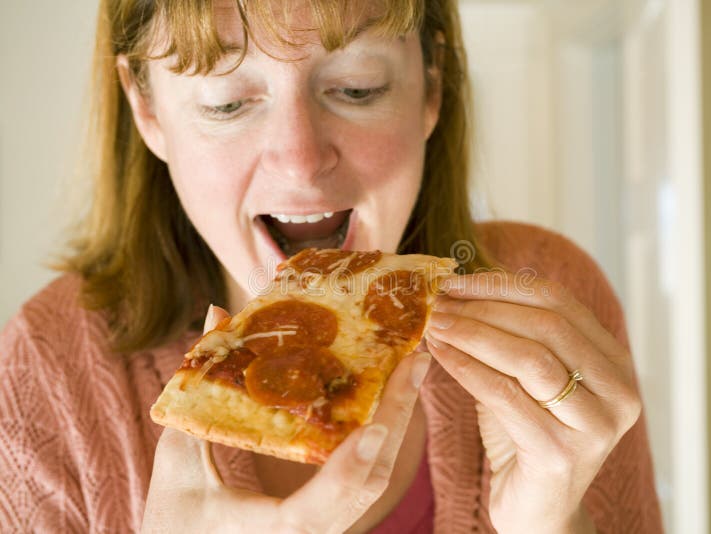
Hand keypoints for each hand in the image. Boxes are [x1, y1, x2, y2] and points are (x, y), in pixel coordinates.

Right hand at [141, 305, 431, 533]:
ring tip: (409, 370)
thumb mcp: (177, 471)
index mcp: (270, 532)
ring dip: (396, 423)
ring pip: (373, 483)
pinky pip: (363, 480)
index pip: (315, 510)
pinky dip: (380, 438)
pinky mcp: (329, 519)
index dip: (347, 471)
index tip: (376, 429)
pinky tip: (388, 399)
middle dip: (396, 421)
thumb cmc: (173, 527)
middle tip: (414, 361)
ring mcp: (324, 530)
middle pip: (366, 486)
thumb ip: (197, 398)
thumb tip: (218, 317)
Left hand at [425, 272, 640, 533]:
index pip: (561, 302)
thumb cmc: (528, 438)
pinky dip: (468, 369)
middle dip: (485, 308)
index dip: (504, 285)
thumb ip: (512, 337)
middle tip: (439, 303)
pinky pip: (506, 397)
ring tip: (435, 325)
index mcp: (614, 363)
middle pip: (548, 326)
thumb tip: (460, 289)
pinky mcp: (562, 454)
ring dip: (474, 335)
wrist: (538, 511)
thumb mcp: (527, 379)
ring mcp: (595, 425)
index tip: (456, 280)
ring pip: (530, 359)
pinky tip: (440, 356)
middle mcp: (618, 391)